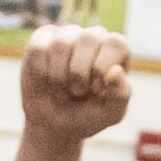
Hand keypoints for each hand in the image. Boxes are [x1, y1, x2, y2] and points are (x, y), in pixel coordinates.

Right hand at [19, 25, 132, 146]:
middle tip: (78, 91)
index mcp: (115, 51)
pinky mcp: (41, 40)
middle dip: (80, 73)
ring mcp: (67, 36)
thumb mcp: (109, 114)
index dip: (103, 67)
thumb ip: (121, 95)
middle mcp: (93, 38)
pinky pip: (39, 49)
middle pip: (89, 38)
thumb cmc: (86, 116)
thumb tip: (116, 70)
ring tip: (62, 90)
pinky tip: (46, 81)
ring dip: (59, 76)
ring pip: (62, 43)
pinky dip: (41, 72)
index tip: (97, 89)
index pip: (116, 42)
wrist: (53, 124)